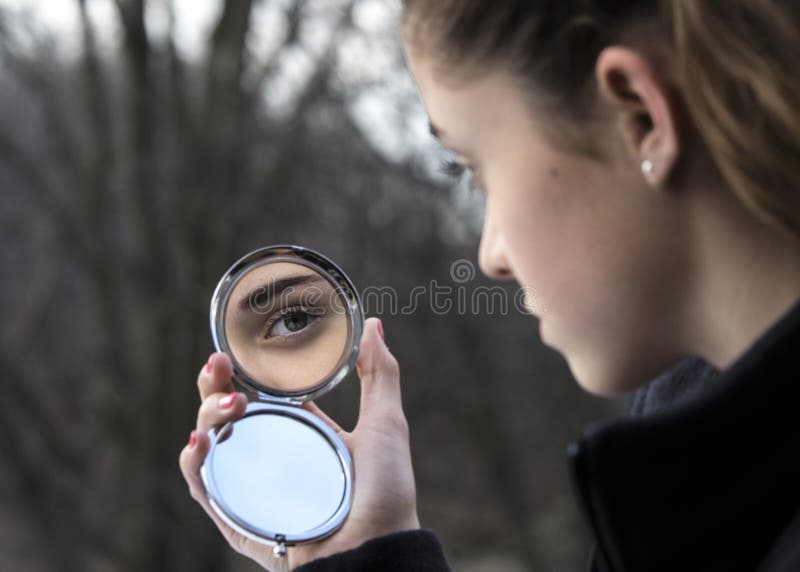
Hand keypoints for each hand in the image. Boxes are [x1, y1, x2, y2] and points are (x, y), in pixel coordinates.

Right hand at [178, 318, 419, 569]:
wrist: (376, 547)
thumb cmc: (386, 492)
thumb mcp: (385, 423)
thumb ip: (379, 373)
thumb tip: (373, 324)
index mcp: (302, 433)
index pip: (262, 396)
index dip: (244, 371)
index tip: (235, 348)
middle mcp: (273, 456)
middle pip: (227, 414)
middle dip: (215, 385)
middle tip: (218, 363)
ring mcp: (252, 486)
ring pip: (212, 444)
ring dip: (207, 415)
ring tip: (228, 402)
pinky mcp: (238, 517)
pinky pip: (205, 488)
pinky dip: (194, 464)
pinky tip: (199, 442)